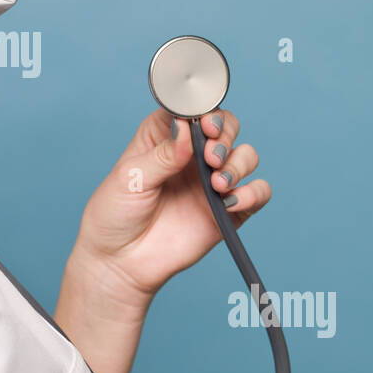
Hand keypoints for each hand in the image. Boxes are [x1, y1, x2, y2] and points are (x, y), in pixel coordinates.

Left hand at [73, 108, 271, 302]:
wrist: (119, 262)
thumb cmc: (115, 214)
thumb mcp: (131, 178)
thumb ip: (162, 155)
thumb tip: (187, 129)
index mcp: (166, 137)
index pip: (194, 110)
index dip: (205, 111)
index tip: (205, 125)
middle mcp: (192, 155)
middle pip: (227, 127)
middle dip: (225, 136)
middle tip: (210, 156)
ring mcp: (211, 182)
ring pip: (246, 156)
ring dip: (238, 164)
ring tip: (217, 185)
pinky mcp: (227, 210)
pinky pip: (257, 193)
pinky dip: (253, 193)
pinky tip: (230, 202)